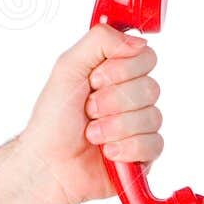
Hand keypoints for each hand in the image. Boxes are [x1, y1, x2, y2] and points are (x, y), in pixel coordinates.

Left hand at [18, 25, 163, 203]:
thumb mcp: (68, 67)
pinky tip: (108, 152)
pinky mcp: (147, 153)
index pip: (146, 58)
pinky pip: (153, 144)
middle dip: (114, 100)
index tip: (95, 80)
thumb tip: (137, 40)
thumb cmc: (54, 120)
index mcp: (116, 74)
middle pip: (151, 88)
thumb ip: (100, 42)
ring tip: (92, 134)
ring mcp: (142, 126)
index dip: (122, 69)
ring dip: (115, 127)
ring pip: (152, 117)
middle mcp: (132, 98)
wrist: (50, 162)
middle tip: (89, 109)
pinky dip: (125, 148)